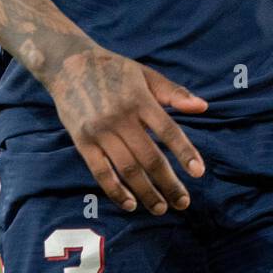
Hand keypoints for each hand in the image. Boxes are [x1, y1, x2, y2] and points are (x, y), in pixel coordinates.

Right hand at [46, 45, 207, 213]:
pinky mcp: (82, 141)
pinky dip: (115, 190)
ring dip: (146, 192)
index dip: (184, 152)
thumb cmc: (114, 69)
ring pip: (127, 169)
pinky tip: (130, 204)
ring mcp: (100, 131)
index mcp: (140, 99)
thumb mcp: (146, 74)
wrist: (68, 64)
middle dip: (168, 183)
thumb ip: (174, 93)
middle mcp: (120, 117)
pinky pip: (100, 172)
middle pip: (149, 157)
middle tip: (183, 202)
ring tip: (161, 208)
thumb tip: (203, 107)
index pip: (168, 130)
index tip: (198, 172)